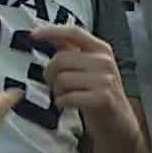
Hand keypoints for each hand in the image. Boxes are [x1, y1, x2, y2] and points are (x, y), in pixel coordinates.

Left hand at [33, 24, 141, 140]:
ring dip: (56, 91)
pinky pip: (68, 97)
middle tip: (54, 84)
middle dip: (50, 74)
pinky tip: (67, 104)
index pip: (74, 33)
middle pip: (61, 59)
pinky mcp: (103, 98)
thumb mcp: (89, 67)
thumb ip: (71, 50)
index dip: (52, 31)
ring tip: (65, 95)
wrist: (118, 121)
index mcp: (101, 49)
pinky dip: (62, 102)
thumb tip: (50, 35)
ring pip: (62, 79)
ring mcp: (105, 79)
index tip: (33, 35)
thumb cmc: (99, 92)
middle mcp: (105, 61)